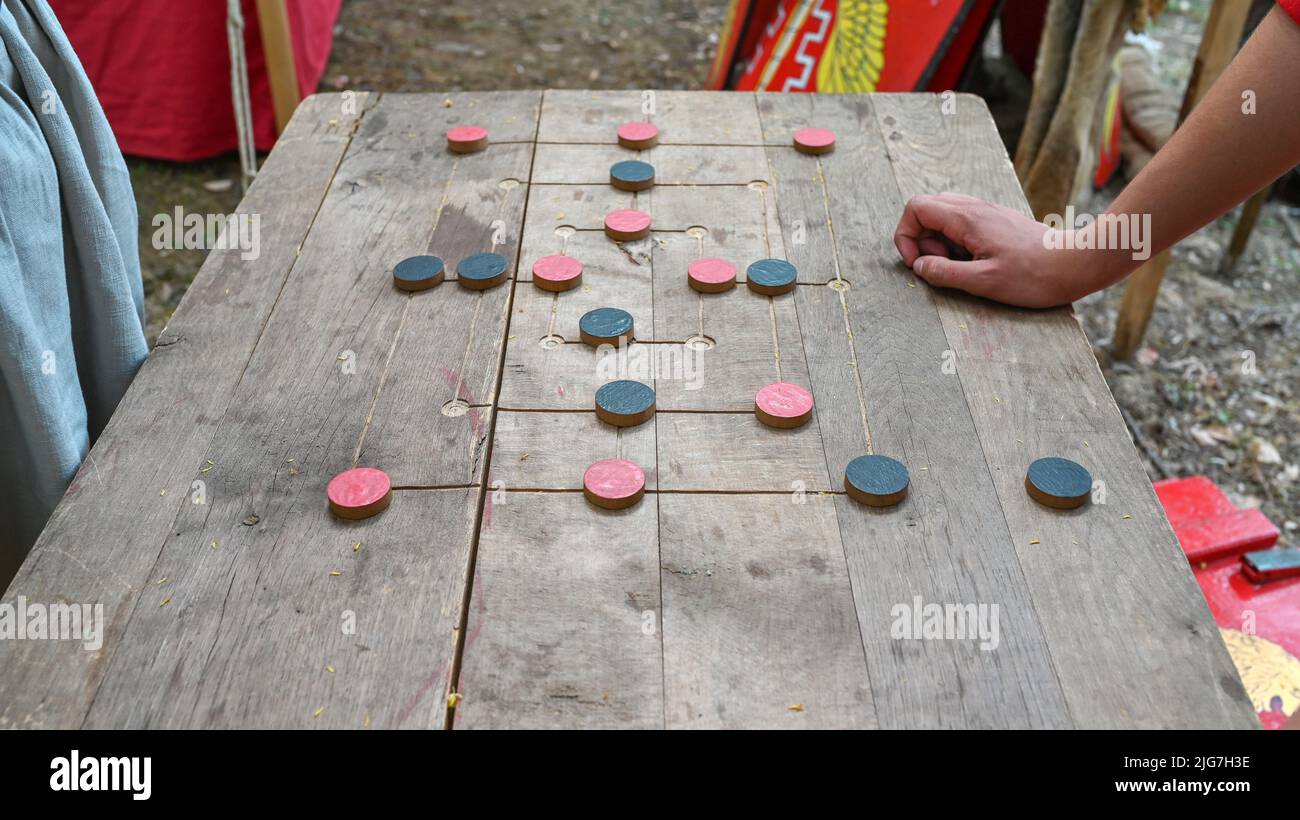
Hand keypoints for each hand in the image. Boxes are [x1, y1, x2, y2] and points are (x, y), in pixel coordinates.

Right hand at [893, 192, 1116, 307]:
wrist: (1075, 264)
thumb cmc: (1034, 276)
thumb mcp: (983, 282)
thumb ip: (944, 273)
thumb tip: (919, 267)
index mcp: (967, 218)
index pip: (916, 208)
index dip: (906, 235)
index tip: (917, 262)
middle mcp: (974, 208)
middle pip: (926, 209)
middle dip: (921, 240)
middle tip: (941, 265)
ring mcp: (986, 212)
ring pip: (943, 216)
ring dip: (939, 242)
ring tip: (959, 265)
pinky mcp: (996, 221)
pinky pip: (962, 224)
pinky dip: (956, 242)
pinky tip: (974, 261)